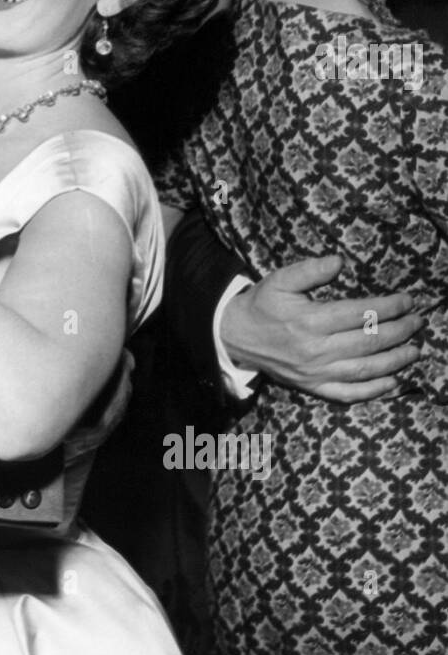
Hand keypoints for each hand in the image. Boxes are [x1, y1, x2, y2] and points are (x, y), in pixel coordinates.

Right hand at [221, 255, 423, 402]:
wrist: (235, 336)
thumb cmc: (262, 304)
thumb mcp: (280, 280)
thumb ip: (310, 270)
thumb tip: (339, 261)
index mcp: (310, 320)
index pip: (360, 314)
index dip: (389, 307)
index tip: (408, 301)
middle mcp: (315, 349)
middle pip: (368, 342)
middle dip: (399, 331)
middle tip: (418, 322)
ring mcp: (315, 372)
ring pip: (364, 369)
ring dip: (394, 360)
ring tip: (414, 350)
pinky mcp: (312, 387)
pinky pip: (347, 393)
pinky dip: (372, 391)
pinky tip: (392, 382)